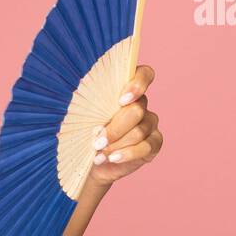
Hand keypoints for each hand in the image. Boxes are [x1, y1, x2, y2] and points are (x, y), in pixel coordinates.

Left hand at [86, 64, 162, 186]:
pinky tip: (112, 158)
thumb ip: (91, 106)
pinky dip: (127, 153)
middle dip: (115, 128)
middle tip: (97, 140)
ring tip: (99, 152)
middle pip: (137, 110)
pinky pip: (146, 146)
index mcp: (124, 90)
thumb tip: (86, 103)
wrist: (89, 161)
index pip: (144, 74)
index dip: (138, 84)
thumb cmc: (83, 134)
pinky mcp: (153, 143)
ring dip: (116, 144)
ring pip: (139, 131)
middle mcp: (141, 104)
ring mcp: (149, 123)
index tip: (122, 100)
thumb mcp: (82, 117)